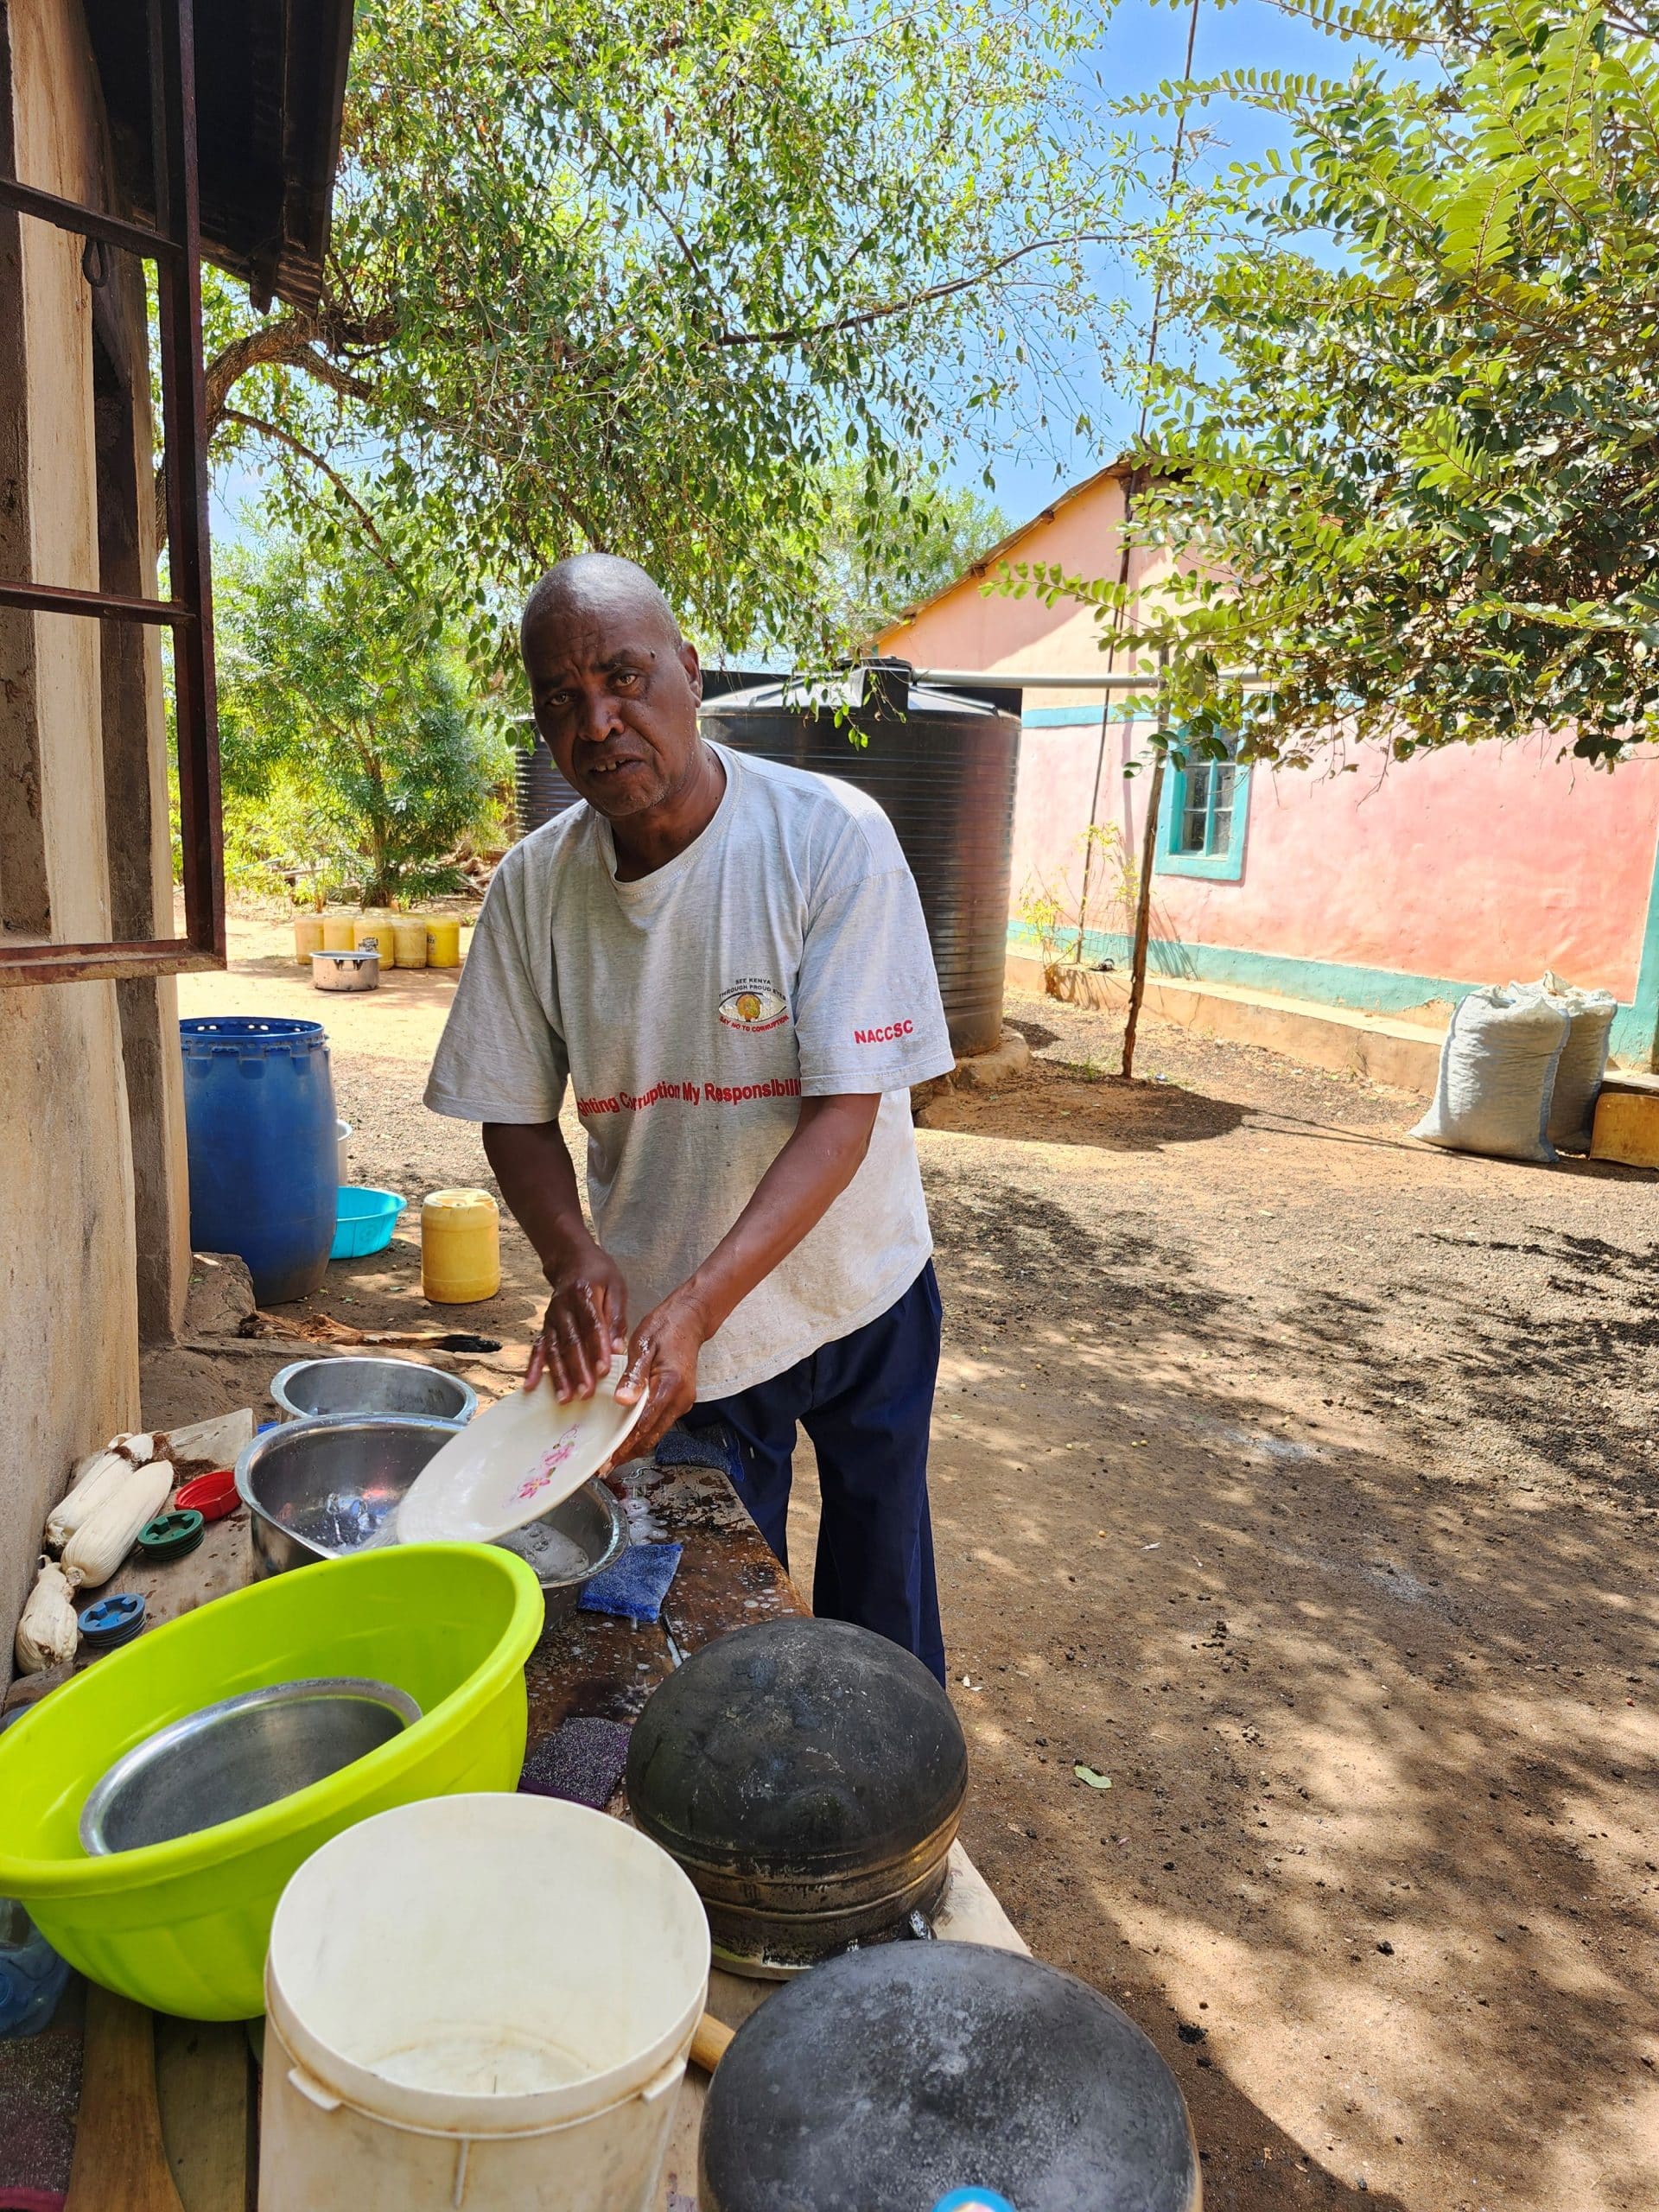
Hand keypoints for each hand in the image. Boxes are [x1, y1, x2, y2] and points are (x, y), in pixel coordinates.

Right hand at [526, 1237, 628, 1401]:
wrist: (571, 1259)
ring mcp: (551, 1318)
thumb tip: (619, 1348)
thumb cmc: (598, 1274)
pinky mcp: (545, 1326)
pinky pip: (538, 1348)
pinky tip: (530, 1386)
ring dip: (558, 1375)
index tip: (604, 1369)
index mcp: (584, 1294)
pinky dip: (533, 1368)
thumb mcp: (616, 1287)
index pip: (592, 1325)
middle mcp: (563, 1307)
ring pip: (554, 1349)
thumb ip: (617, 1317)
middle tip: (585, 1393)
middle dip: (578, 1370)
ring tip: (564, 1398)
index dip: (597, 1348)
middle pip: (571, 1342)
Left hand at [608, 1290, 708, 1467]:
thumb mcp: (643, 1345)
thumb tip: (622, 1401)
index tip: (609, 1459)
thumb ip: (634, 1374)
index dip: (626, 1444)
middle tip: (606, 1467)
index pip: (645, 1424)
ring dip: (636, 1445)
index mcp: (670, 1386)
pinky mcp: (680, 1400)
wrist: (689, 1319)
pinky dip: (643, 1433)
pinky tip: (627, 1436)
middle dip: (629, 1452)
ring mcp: (683, 1401)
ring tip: (613, 1456)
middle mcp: (681, 1399)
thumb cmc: (664, 1327)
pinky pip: (659, 1422)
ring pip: (656, 1431)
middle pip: (652, 1435)